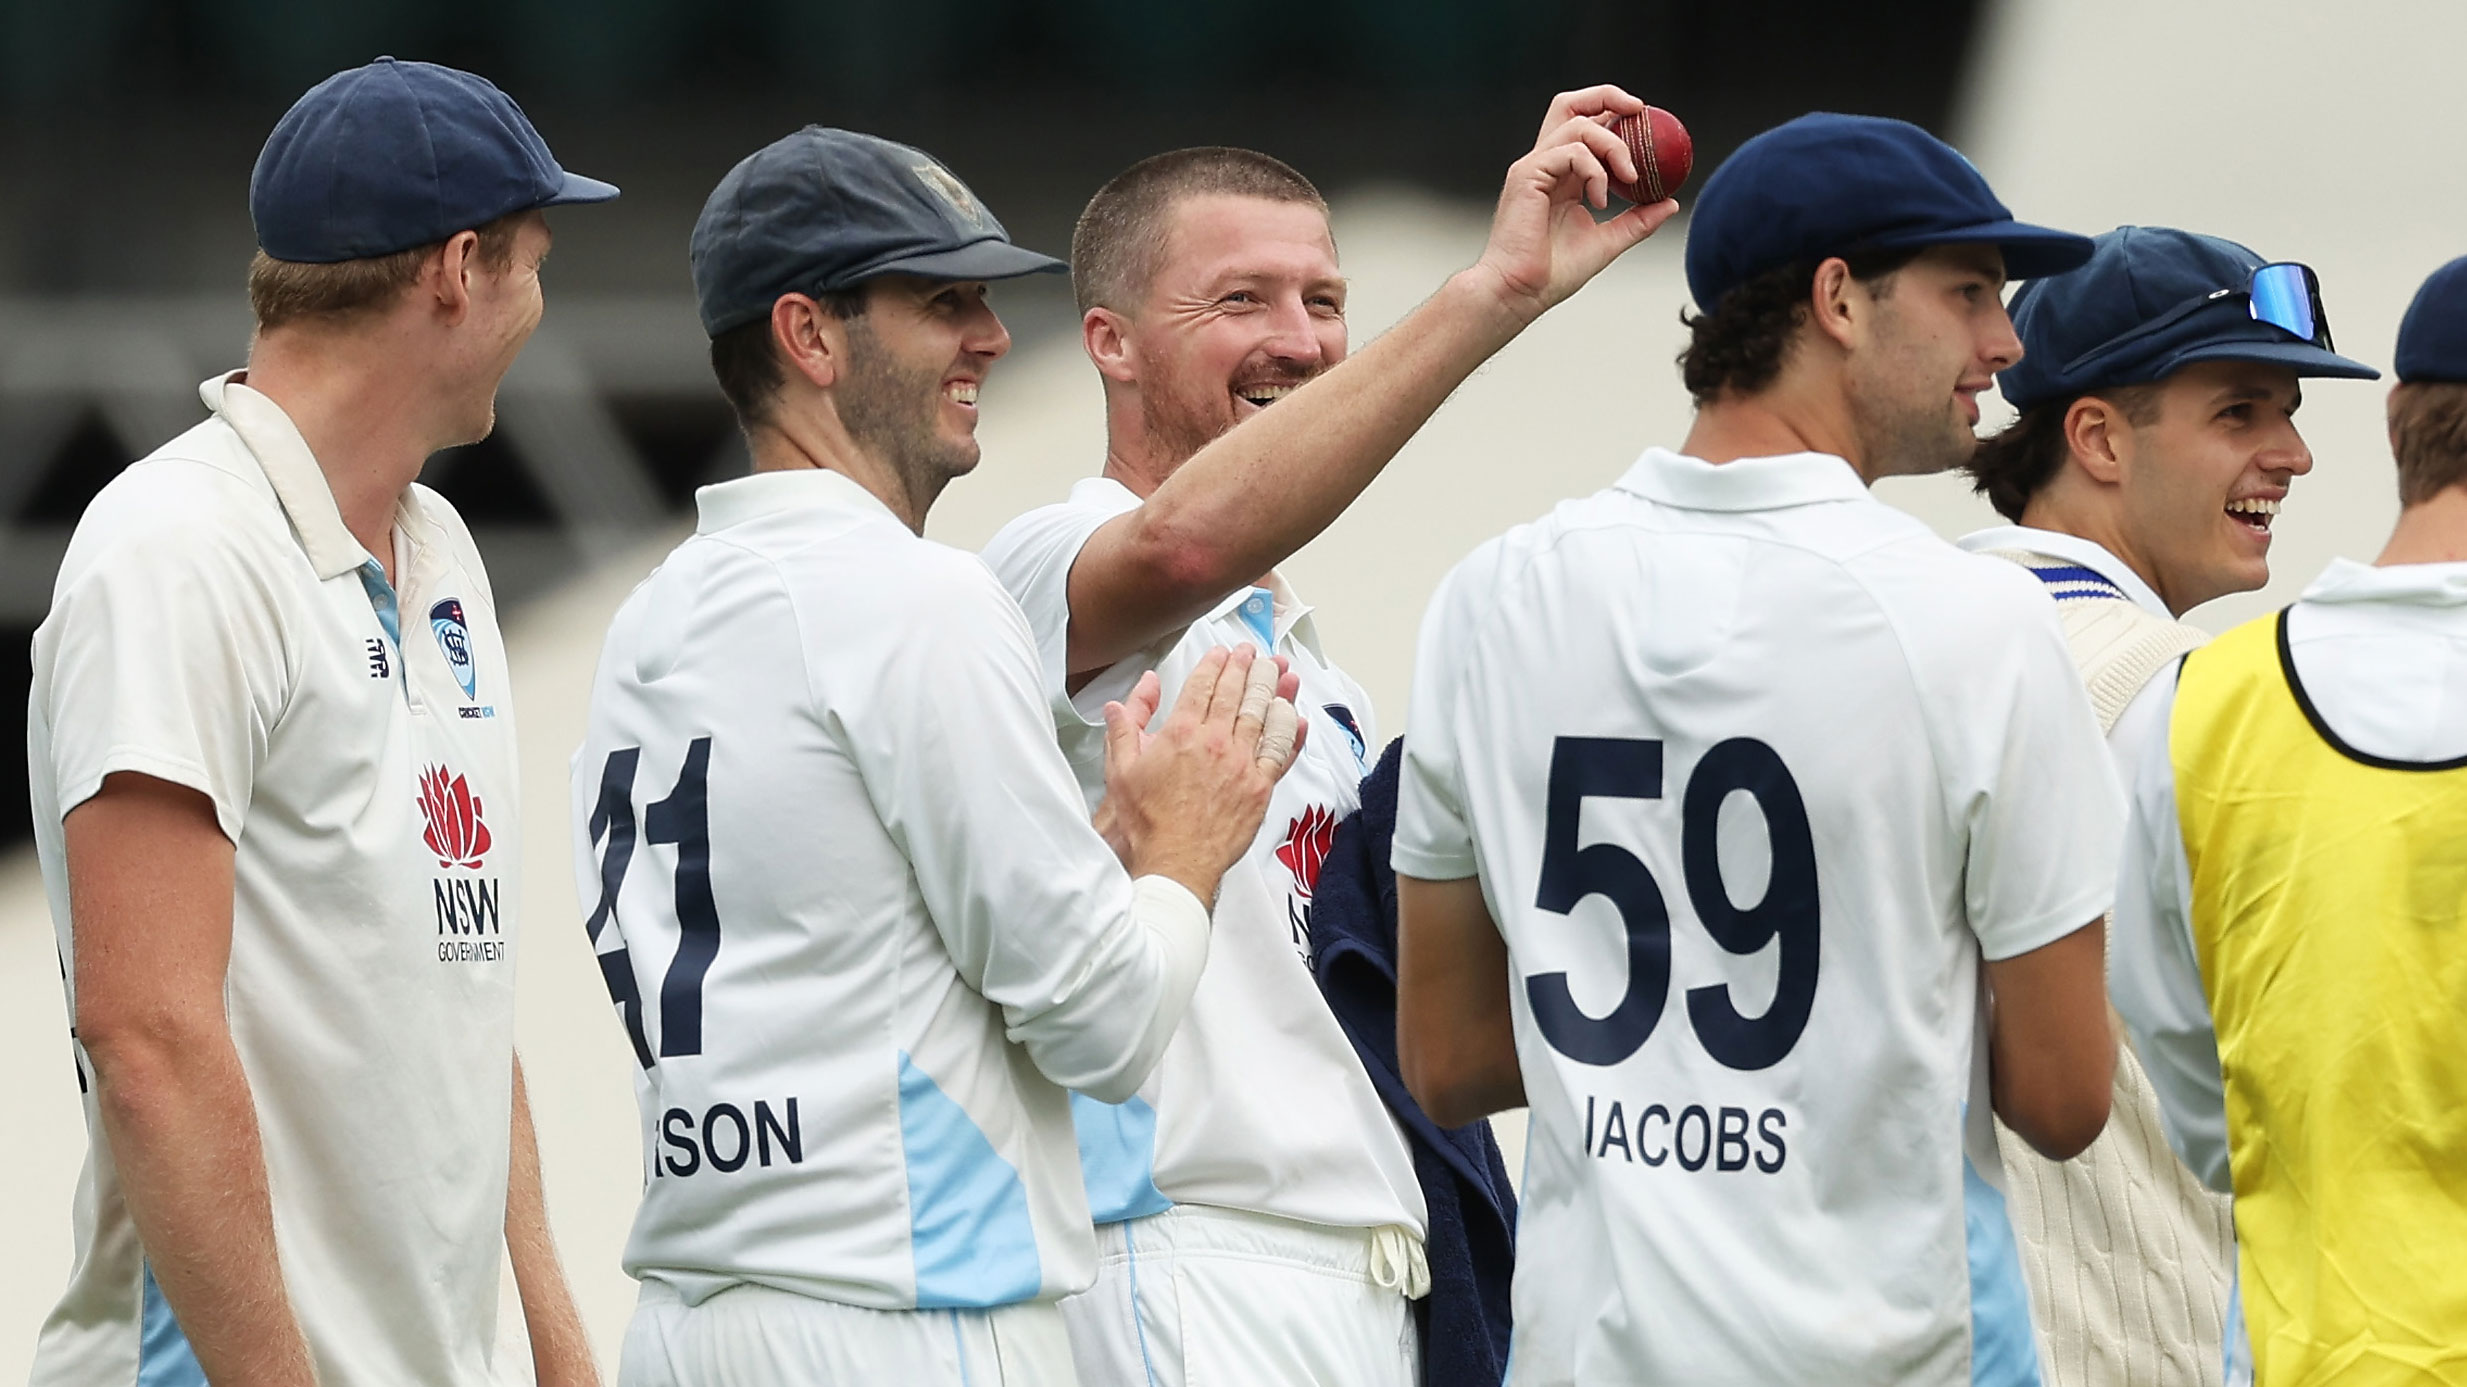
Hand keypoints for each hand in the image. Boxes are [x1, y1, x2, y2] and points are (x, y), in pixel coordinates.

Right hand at [1096, 646, 1307, 901]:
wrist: (1175, 862)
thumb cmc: (1148, 823)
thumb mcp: (1120, 771)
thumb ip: (1123, 729)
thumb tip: (1120, 702)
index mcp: (1181, 733)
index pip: (1202, 685)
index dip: (1214, 664)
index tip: (1221, 653)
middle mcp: (1216, 742)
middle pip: (1236, 692)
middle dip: (1246, 666)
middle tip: (1251, 652)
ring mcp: (1242, 763)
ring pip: (1263, 713)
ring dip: (1273, 686)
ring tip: (1279, 669)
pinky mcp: (1261, 787)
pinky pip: (1282, 752)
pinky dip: (1291, 731)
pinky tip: (1296, 715)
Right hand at [1471, 84, 1681, 320]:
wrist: (1521, 293)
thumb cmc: (1552, 273)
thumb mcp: (1607, 241)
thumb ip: (1638, 220)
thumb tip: (1670, 203)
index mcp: (1562, 175)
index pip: (1586, 125)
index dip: (1615, 115)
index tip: (1648, 125)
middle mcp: (1546, 163)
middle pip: (1571, 105)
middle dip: (1607, 96)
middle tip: (1639, 111)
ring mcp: (1534, 167)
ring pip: (1578, 125)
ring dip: (1613, 146)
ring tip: (1629, 179)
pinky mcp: (1527, 175)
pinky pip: (1570, 153)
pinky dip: (1594, 170)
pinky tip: (1601, 200)